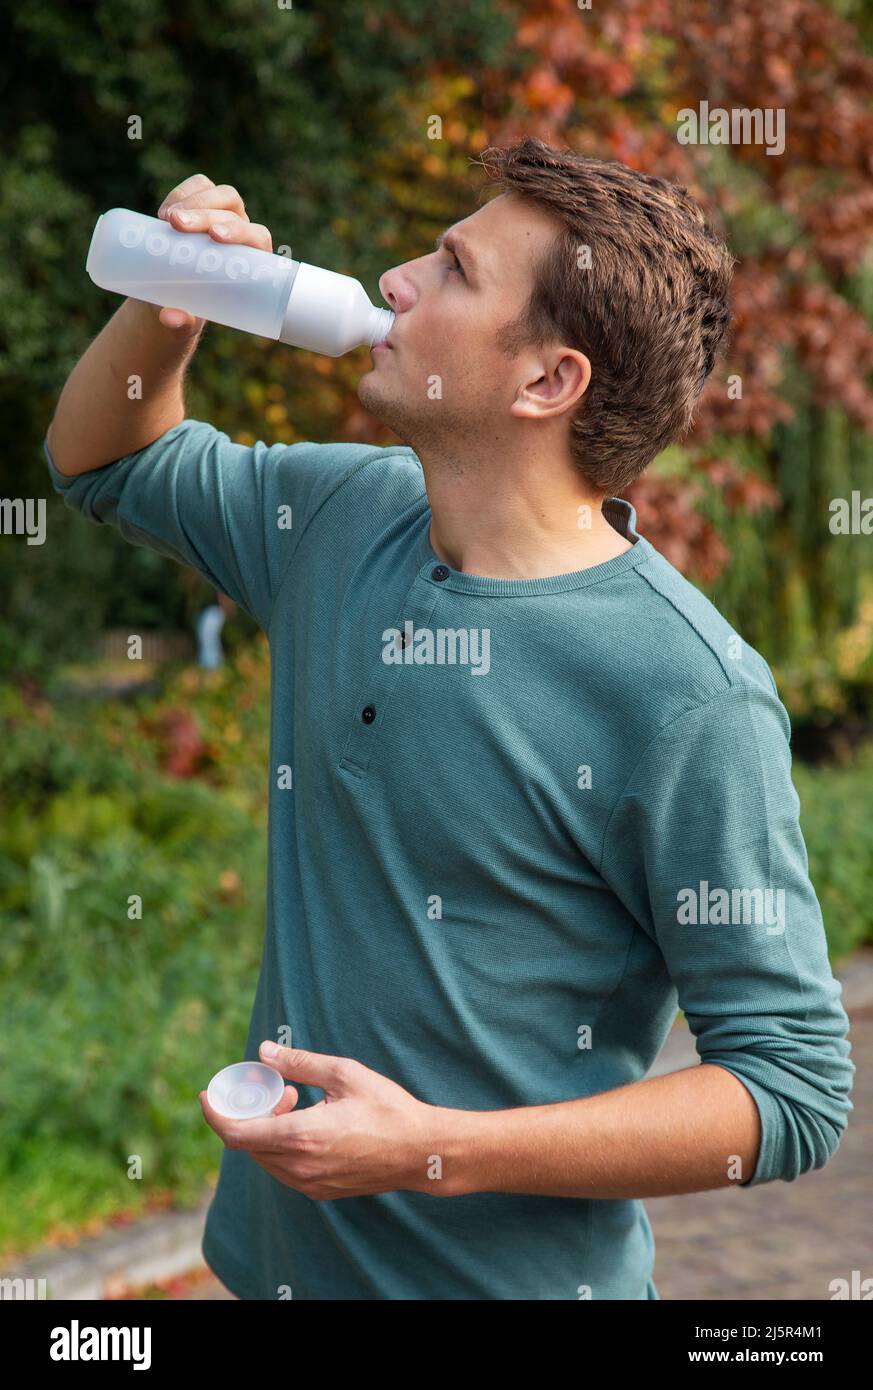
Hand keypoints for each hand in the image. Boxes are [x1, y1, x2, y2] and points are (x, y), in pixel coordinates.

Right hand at [153, 173, 273, 332]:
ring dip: (194, 201)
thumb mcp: (185, 322)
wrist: (172, 296)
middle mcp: (243, 234)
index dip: (240, 232)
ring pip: (219, 194)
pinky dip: (182, 193)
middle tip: (176, 225)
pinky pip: (199, 186)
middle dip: (205, 215)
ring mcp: (225, 215)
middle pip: (234, 212)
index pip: (256, 237)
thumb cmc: (188, 311)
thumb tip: (170, 318)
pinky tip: (164, 212)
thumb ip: (180, 324)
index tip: (214, 237)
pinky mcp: (203, 204)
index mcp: (253, 262)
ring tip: (166, 219)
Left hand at [198, 1042, 438, 1199]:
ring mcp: (309, 1183)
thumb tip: (263, 1051)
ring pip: (264, 1157)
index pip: (237, 1133)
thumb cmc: (387, 1108)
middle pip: (248, 1143)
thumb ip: (300, 1063)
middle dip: (251, 1111)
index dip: (215, 1114)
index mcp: (301, 1137)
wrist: (421, 1152)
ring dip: (267, 1128)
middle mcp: (299, 1167)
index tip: (206, 1094)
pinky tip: (307, 1122)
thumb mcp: (344, 1074)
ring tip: (297, 1100)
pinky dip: (281, 1144)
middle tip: (276, 1087)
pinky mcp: (320, 1191)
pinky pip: (283, 1168)